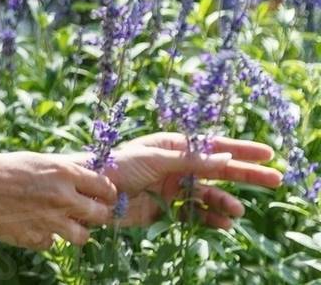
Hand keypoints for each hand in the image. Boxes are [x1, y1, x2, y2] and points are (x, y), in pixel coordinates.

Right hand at [0, 151, 119, 250]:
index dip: (105, 193)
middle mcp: (63, 198)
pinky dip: (45, 237)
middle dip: (95, 214)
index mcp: (64, 173)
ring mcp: (51, 221)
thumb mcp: (36, 161)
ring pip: (83, 236)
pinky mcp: (36, 238)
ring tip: (59, 223)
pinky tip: (31, 225)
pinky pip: (52, 243)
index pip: (105, 187)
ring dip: (74, 230)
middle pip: (101, 215)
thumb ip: (61, 172)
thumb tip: (83, 179)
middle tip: (83, 211)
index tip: (100, 196)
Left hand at [87, 132, 282, 228]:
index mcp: (172, 145)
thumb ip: (191, 161)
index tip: (267, 153)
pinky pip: (196, 213)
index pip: (213, 145)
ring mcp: (172, 187)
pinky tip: (223, 223)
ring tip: (236, 211)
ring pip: (209, 194)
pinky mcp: (166, 208)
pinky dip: (211, 218)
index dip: (241, 149)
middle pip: (218, 169)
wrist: (92, 194)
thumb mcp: (156, 158)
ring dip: (225, 201)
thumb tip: (227, 158)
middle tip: (275, 180)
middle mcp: (175, 165)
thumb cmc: (118, 166)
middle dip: (246, 175)